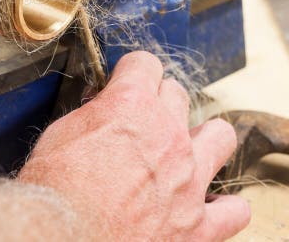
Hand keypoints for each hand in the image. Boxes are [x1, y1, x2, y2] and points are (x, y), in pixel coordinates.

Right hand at [18, 51, 249, 240]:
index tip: (126, 81)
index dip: (132, 72)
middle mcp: (168, 135)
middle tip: (141, 119)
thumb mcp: (60, 133)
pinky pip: (233, 211)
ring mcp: (188, 179)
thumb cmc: (55, 190)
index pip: (145, 64)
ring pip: (220, 137)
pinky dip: (225, 207)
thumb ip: (91, 115)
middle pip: (178, 95)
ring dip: (205, 138)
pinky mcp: (197, 224)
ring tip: (188, 150)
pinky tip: (211, 205)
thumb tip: (99, 111)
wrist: (65, 236)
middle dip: (159, 101)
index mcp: (132, 105)